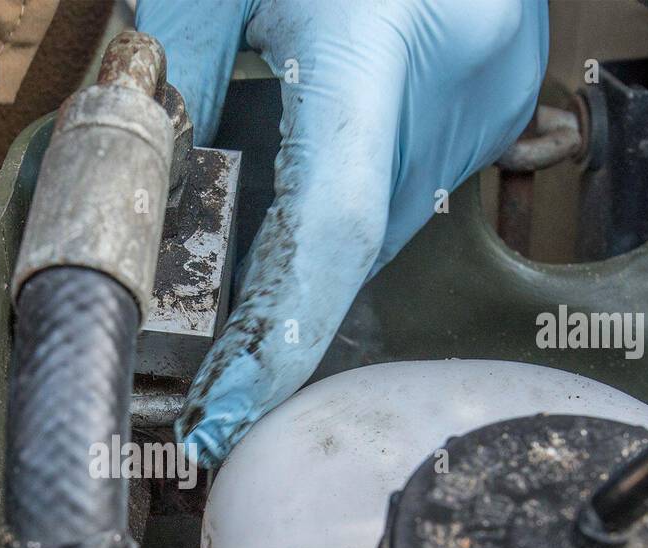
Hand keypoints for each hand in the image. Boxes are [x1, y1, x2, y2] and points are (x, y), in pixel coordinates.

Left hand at [137, 0, 548, 463]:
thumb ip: (172, 68)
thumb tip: (144, 174)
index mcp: (372, 39)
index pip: (327, 230)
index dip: (278, 336)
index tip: (229, 409)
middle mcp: (455, 73)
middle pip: (353, 237)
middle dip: (280, 283)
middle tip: (215, 322)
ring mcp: (493, 83)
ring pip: (386, 215)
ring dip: (318, 232)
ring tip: (268, 200)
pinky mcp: (504, 86)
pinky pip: (419, 177)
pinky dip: (358, 188)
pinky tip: (326, 149)